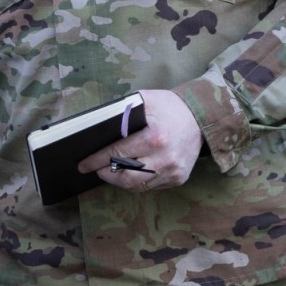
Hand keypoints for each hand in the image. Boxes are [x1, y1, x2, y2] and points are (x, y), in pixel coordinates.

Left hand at [78, 89, 202, 192]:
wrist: (202, 117)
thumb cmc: (169, 106)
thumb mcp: (145, 100)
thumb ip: (123, 113)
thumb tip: (98, 127)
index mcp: (154, 137)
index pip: (118, 153)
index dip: (97, 160)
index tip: (83, 165)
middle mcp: (165, 158)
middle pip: (127, 177)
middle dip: (106, 175)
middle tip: (95, 169)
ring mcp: (173, 171)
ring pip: (138, 185)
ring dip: (120, 180)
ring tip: (109, 171)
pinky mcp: (179, 178)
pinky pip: (151, 185)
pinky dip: (137, 181)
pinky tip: (129, 172)